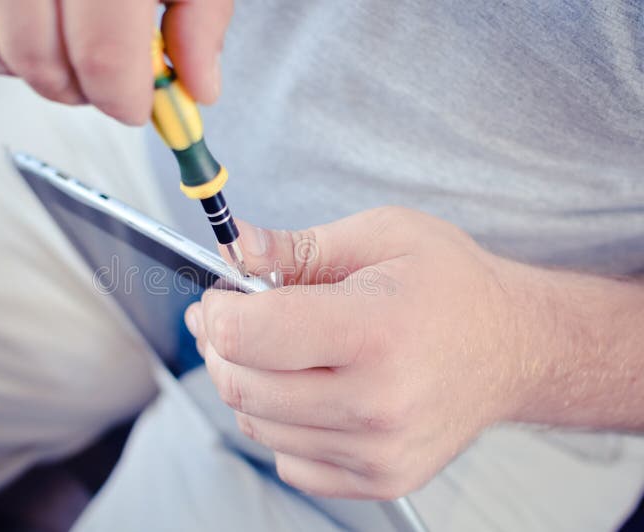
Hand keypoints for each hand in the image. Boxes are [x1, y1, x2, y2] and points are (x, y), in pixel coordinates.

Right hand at [0, 0, 232, 123]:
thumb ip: (202, 16)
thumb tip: (198, 86)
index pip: (103, 56)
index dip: (125, 100)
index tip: (141, 107)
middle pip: (42, 61)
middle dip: (84, 93)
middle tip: (114, 85)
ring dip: (42, 74)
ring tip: (78, 55)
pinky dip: (0, 43)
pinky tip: (37, 27)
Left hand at [184, 208, 541, 498]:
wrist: (516, 348)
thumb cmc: (452, 286)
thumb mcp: (383, 236)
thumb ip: (297, 246)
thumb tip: (234, 247)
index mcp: (376, 331)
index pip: (250, 335)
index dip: (218, 312)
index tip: (222, 299)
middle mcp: (378, 403)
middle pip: (242, 385)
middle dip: (221, 347)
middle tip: (234, 319)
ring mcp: (380, 451)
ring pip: (258, 425)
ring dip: (251, 384)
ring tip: (281, 350)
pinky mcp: (381, 479)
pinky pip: (289, 462)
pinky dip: (283, 425)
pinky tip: (312, 391)